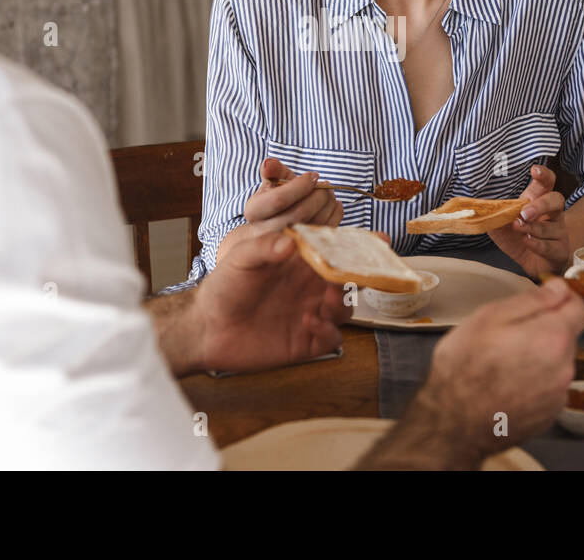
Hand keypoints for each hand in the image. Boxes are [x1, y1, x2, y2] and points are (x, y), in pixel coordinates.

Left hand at [193, 229, 352, 373]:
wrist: (205, 327)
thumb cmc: (223, 287)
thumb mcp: (240, 257)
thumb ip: (264, 247)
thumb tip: (290, 242)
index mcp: (299, 262)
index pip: (335, 250)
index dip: (357, 245)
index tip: (378, 240)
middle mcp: (309, 286)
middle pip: (348, 280)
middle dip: (364, 275)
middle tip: (367, 271)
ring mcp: (309, 313)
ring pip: (344, 308)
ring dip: (343, 302)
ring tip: (327, 296)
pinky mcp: (305, 342)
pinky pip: (331, 338)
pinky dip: (329, 331)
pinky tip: (311, 322)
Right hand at [217, 158, 341, 263]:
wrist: (279, 223)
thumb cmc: (278, 197)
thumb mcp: (273, 182)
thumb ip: (273, 171)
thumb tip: (269, 164)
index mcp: (254, 211)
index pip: (279, 200)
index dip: (300, 186)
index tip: (313, 176)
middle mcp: (265, 231)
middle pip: (298, 214)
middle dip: (317, 196)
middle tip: (325, 185)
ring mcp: (285, 245)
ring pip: (313, 226)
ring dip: (327, 205)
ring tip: (329, 194)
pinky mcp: (304, 252)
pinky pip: (323, 236)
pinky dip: (334, 217)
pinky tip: (335, 206)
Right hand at [357, 279, 583, 467]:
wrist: (454, 425)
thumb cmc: (464, 368)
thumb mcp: (489, 318)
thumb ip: (530, 300)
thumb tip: (559, 288)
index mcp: (553, 338)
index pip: (580, 308)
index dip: (564, 298)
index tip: (546, 298)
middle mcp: (565, 368)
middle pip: (566, 337)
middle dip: (545, 330)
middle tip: (509, 333)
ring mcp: (558, 396)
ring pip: (557, 363)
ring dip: (539, 357)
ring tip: (504, 362)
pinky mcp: (549, 415)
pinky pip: (548, 387)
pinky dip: (534, 381)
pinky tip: (507, 384)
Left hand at [489, 164, 571, 276]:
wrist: (533, 264)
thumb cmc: (518, 239)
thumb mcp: (501, 226)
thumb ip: (492, 216)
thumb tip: (477, 209)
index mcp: (538, 202)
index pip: (546, 184)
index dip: (543, 175)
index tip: (534, 170)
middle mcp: (552, 214)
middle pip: (556, 200)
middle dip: (540, 205)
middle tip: (524, 213)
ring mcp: (558, 232)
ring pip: (551, 227)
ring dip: (533, 228)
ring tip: (519, 228)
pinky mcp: (560, 251)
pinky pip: (551, 246)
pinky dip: (537, 244)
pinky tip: (527, 241)